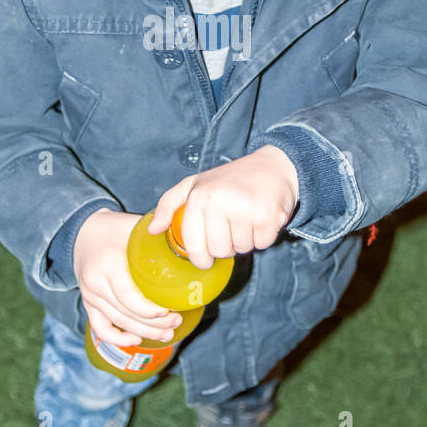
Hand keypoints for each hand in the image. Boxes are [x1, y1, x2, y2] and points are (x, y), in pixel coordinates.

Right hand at [73, 209, 182, 346]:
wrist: (84, 232)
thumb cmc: (115, 229)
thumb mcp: (135, 226)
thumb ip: (159, 235)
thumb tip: (190, 243)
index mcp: (108, 263)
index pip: (128, 296)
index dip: (149, 310)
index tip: (170, 312)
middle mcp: (95, 282)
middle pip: (126, 313)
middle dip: (154, 324)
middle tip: (176, 323)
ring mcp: (89, 295)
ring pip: (118, 322)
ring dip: (144, 332)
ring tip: (167, 334)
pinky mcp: (88, 303)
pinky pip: (101, 328)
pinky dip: (118, 338)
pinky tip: (136, 340)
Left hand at [145, 146, 298, 268]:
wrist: (273, 166)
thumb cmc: (230, 179)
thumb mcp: (194, 184)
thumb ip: (168, 205)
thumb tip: (153, 230)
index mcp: (199, 195)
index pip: (194, 245)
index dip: (200, 258)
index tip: (205, 259)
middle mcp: (220, 201)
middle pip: (219, 251)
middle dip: (226, 246)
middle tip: (231, 227)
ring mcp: (245, 209)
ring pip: (240, 249)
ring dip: (244, 240)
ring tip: (246, 218)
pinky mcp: (268, 217)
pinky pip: (261, 244)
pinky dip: (262, 237)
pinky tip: (261, 219)